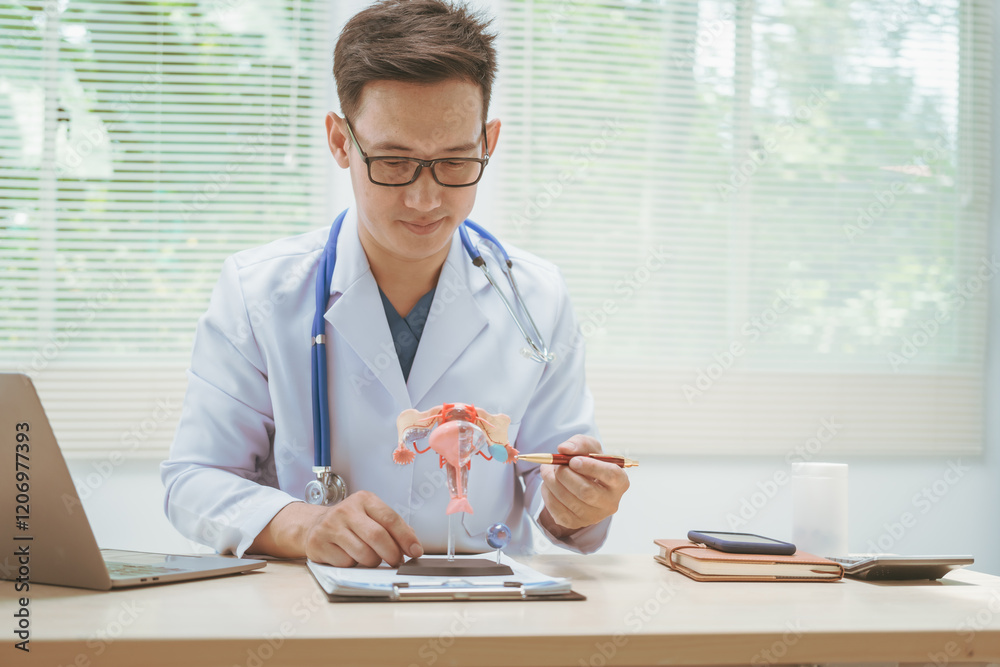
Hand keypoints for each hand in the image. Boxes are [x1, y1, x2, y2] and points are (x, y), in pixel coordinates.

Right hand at [251, 491, 422, 566]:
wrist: (313, 525)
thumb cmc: (349, 522)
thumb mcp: (371, 515)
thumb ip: (392, 527)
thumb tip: (413, 544)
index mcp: (364, 499)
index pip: (390, 518)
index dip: (406, 538)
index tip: (416, 551)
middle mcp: (346, 510)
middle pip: (377, 537)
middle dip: (392, 554)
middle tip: (396, 561)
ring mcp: (330, 526)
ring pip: (363, 553)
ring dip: (373, 562)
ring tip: (371, 558)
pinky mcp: (319, 543)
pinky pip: (346, 563)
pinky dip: (353, 565)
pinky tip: (349, 556)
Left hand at [538, 435, 629, 536]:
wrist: (582, 482)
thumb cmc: (589, 462)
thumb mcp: (588, 448)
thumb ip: (579, 443)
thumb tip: (564, 449)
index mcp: (620, 482)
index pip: (611, 476)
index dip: (591, 467)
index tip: (573, 460)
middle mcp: (610, 502)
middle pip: (587, 492)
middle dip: (566, 475)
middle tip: (556, 465)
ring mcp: (594, 516)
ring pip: (569, 501)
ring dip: (552, 482)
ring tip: (546, 470)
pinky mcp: (576, 523)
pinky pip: (558, 510)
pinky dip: (547, 494)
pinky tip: (548, 484)